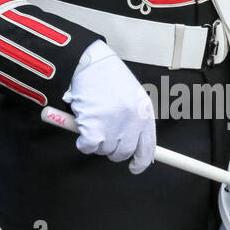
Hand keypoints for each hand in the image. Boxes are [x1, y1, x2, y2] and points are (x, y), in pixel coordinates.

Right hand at [54, 40, 155, 173]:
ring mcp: (113, 125)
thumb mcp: (132, 96)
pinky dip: (82, 140)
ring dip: (96, 141)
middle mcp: (131, 121)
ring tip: (93, 120)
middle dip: (112, 149)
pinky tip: (82, 124)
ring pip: (104, 150)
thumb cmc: (107, 76)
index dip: (141, 161)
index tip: (135, 167)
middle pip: (123, 153)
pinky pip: (88, 147)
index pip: (148, 148)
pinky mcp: (93, 127)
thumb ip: (134, 120)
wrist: (89, 61)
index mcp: (144, 113)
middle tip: (103, 136)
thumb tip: (134, 146)